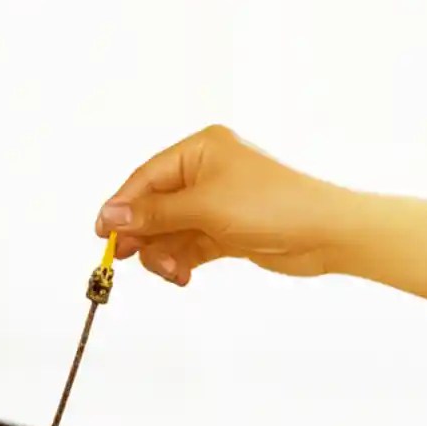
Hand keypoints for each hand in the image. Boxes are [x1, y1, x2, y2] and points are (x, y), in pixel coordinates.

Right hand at [95, 125, 349, 283]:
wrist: (324, 233)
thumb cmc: (272, 205)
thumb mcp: (204, 208)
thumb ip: (155, 214)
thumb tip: (112, 217)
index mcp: (201, 150)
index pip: (147, 177)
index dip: (121, 206)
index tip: (102, 233)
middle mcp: (206, 173)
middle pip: (154, 206)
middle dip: (143, 234)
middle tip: (128, 258)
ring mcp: (216, 203)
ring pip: (170, 230)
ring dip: (163, 253)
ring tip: (170, 271)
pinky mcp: (225, 231)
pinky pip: (189, 245)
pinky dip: (180, 261)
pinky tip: (181, 275)